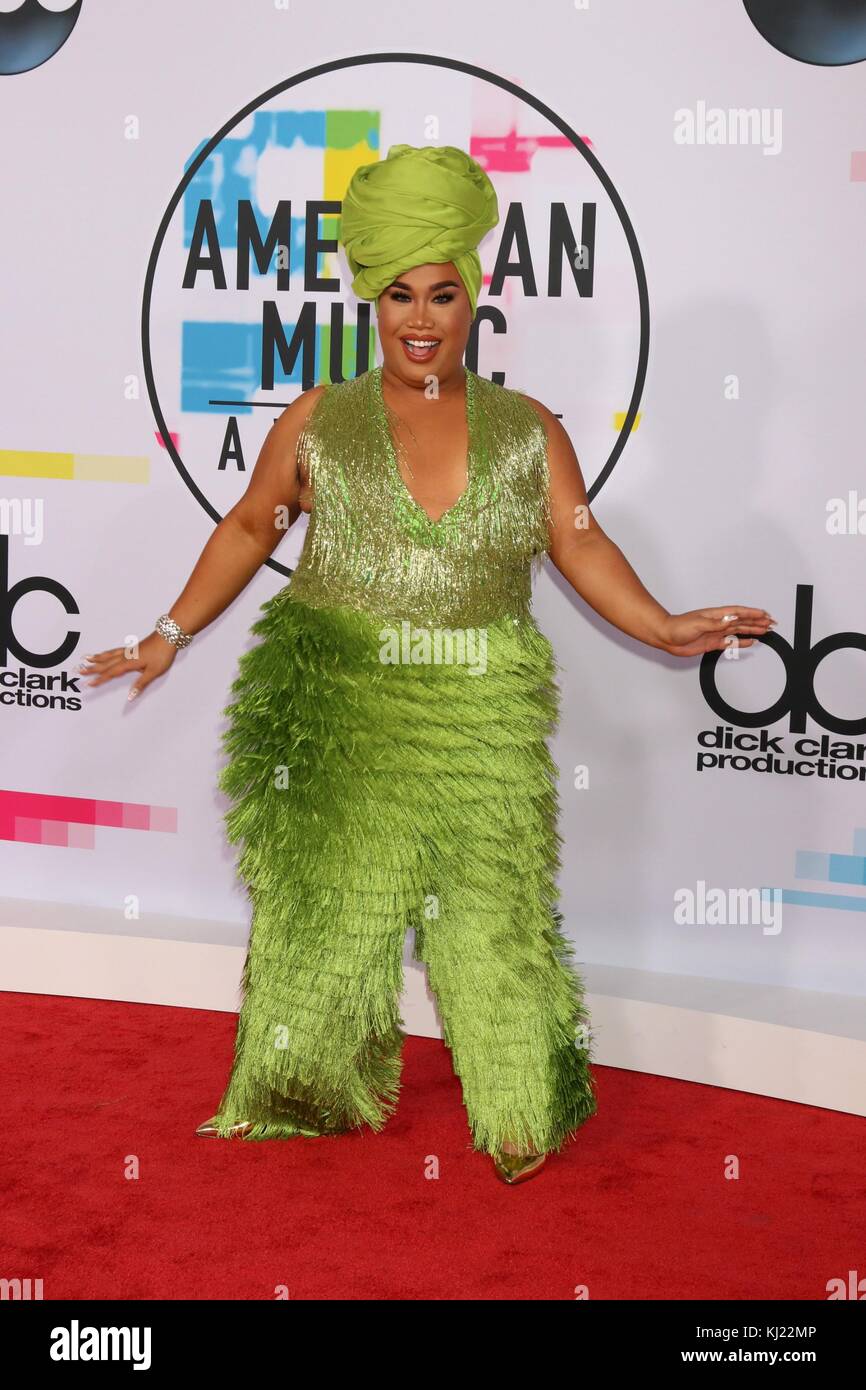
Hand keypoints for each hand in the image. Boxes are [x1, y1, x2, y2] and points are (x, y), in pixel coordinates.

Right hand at [79, 631, 179, 699]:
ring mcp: (128, 651)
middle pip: (105, 664)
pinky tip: (105, 653)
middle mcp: (126, 656)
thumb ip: (141, 684)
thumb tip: (130, 697)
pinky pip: (115, 651)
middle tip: (79, 671)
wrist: (168, 636)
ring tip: (86, 659)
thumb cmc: (162, 654)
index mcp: (128, 663)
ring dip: (97, 658)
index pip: (111, 673)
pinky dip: (107, 653)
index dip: (99, 679)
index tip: (88, 684)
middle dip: (92, 668)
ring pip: (108, 655)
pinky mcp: (133, 648)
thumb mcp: (153, 672)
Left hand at [659, 607, 775, 657]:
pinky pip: (730, 642)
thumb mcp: (698, 623)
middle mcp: (717, 623)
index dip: (752, 613)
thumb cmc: (677, 627)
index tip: (764, 614)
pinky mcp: (712, 643)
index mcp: (715, 615)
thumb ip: (716, 623)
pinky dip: (741, 642)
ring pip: (739, 631)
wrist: (666, 637)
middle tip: (771, 623)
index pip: (738, 612)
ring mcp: (716, 632)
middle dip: (757, 621)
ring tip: (766, 630)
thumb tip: (731, 619)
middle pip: (742, 621)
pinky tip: (750, 642)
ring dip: (752, 630)